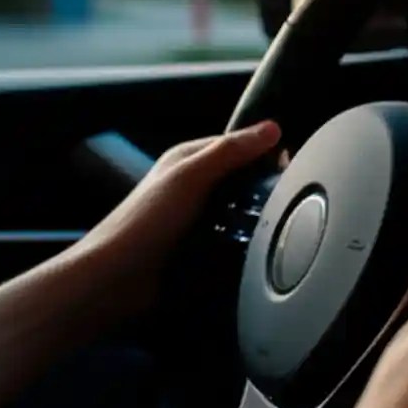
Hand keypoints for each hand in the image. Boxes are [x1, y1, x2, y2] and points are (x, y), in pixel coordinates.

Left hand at [73, 120, 280, 308]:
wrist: (116, 279)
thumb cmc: (145, 222)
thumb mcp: (190, 177)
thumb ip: (230, 151)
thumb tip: (273, 128)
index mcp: (187, 159)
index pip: (238, 144)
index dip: (264, 151)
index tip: (291, 166)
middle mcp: (192, 184)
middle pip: (241, 177)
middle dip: (263, 186)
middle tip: (288, 198)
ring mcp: (195, 216)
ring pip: (240, 207)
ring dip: (256, 215)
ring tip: (278, 223)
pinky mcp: (199, 245)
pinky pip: (233, 235)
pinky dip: (245, 238)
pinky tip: (258, 245)